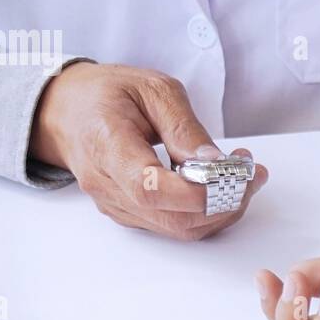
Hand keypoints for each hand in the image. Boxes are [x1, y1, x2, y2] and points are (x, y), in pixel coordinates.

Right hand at [30, 61, 267, 239]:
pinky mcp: (130, 213)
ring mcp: (116, 205)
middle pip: (172, 219)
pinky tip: (219, 183)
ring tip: (242, 173)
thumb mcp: (152, 89)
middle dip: (225, 202)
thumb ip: (184, 127)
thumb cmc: (108, 94)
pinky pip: (174, 225)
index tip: (234, 174)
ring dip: (222, 208)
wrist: (67, 111)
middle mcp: (107, 185)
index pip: (150, 188)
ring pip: (179, 229)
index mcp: (107, 145)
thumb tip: (215, 164)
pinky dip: (206, 211)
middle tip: (252, 173)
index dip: (197, 192)